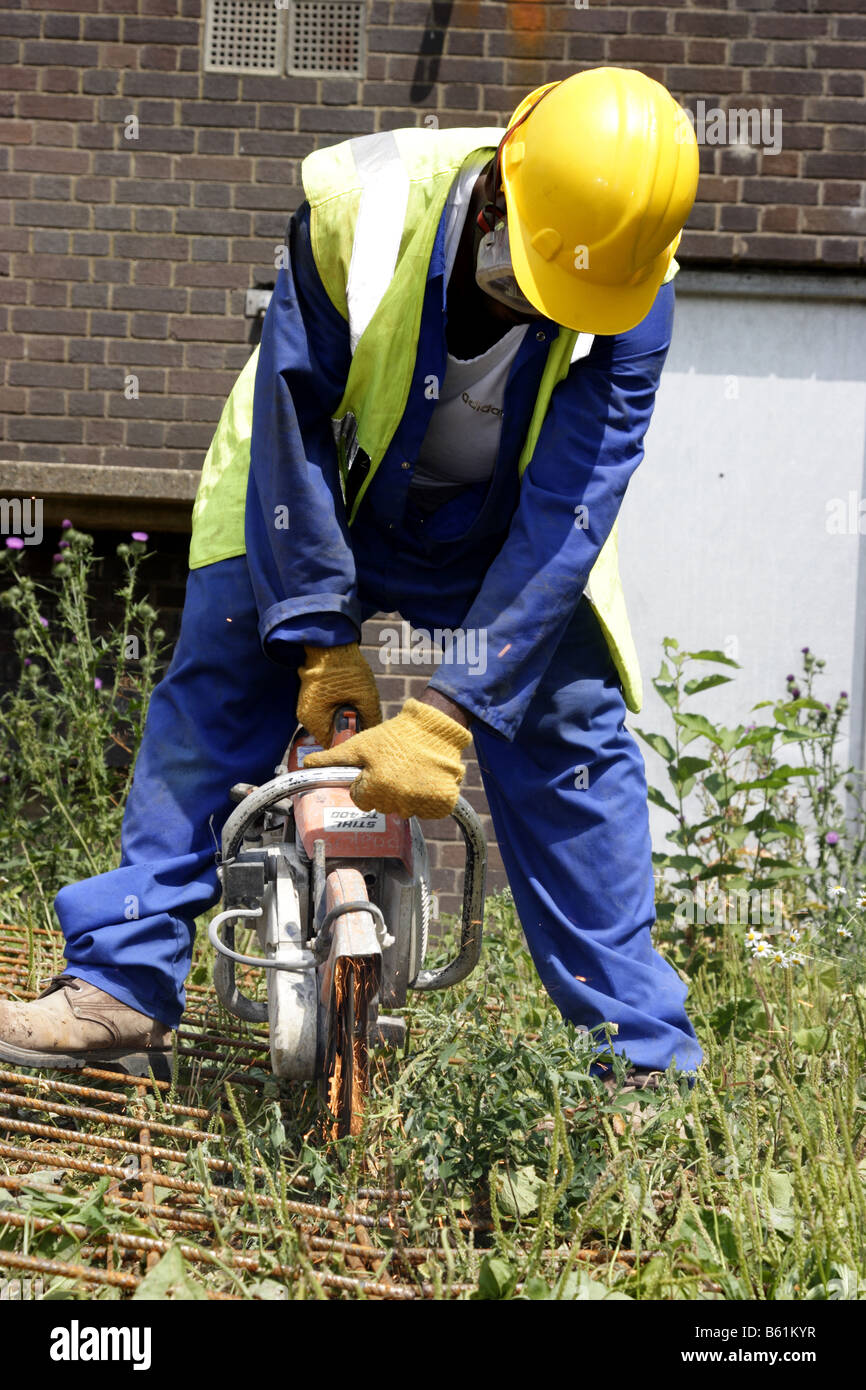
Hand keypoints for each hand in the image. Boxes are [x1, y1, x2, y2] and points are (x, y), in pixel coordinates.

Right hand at [296, 643, 381, 747]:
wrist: (331, 641)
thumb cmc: (347, 667)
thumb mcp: (366, 696)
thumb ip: (371, 720)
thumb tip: (375, 736)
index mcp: (314, 720)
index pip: (332, 747)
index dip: (349, 745)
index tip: (364, 742)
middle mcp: (305, 717)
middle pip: (330, 736)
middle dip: (348, 731)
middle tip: (366, 723)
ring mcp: (306, 706)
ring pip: (329, 723)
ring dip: (344, 719)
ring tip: (359, 708)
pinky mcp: (311, 697)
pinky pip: (326, 711)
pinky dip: (339, 709)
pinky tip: (351, 699)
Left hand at [302, 697, 472, 818]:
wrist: (435, 727)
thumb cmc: (395, 735)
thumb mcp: (360, 745)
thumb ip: (334, 759)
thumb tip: (308, 763)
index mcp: (377, 788)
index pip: (361, 800)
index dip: (365, 783)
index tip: (375, 768)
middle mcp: (400, 801)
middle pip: (382, 806)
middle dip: (384, 789)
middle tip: (393, 766)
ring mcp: (423, 803)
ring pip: (406, 809)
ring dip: (406, 795)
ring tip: (411, 770)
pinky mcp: (442, 803)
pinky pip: (428, 809)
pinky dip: (427, 798)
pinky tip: (425, 778)